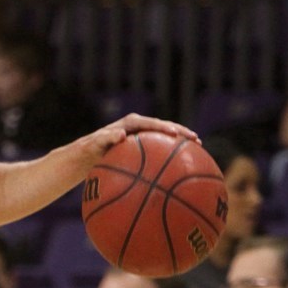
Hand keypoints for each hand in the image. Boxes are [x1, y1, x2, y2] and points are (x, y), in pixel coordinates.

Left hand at [74, 114, 197, 165]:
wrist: (89, 154)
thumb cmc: (91, 149)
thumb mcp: (95, 144)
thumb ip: (106, 138)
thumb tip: (120, 135)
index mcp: (129, 123)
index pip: (149, 123)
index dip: (162, 127)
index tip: (174, 134)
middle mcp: (139, 126)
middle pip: (164, 127)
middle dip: (180, 132)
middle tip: (195, 139)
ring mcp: (144, 135)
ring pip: (166, 136)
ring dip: (181, 140)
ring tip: (198, 147)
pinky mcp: (146, 145)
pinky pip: (162, 148)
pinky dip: (173, 153)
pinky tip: (186, 164)